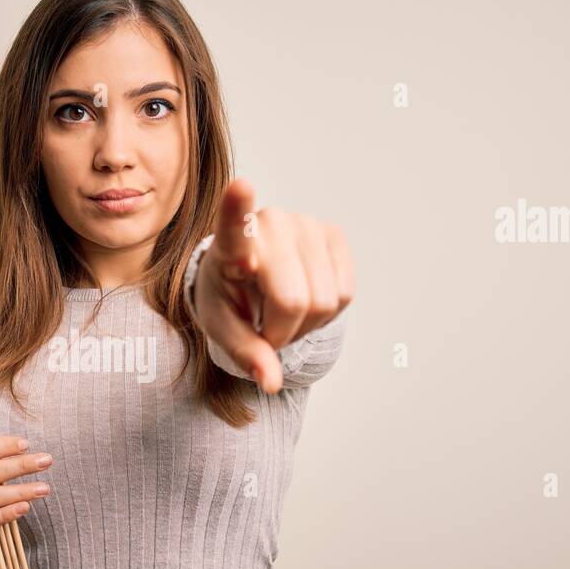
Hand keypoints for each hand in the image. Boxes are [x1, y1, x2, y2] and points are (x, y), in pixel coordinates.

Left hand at [192, 177, 354, 393]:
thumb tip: (271, 382)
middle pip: (294, 301)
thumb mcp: (223, 329)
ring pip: (325, 301)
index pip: (233, 224)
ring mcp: (305, 224)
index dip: (239, 207)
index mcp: (229, 244)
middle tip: (266, 328)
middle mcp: (269, 224)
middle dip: (283, 331)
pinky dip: (329, 313)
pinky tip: (307, 297)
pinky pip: (346, 292)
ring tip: (283, 312)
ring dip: (306, 324)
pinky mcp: (333, 233)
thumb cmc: (228, 299)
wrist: (245, 279)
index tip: (241, 186)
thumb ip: (245, 354)